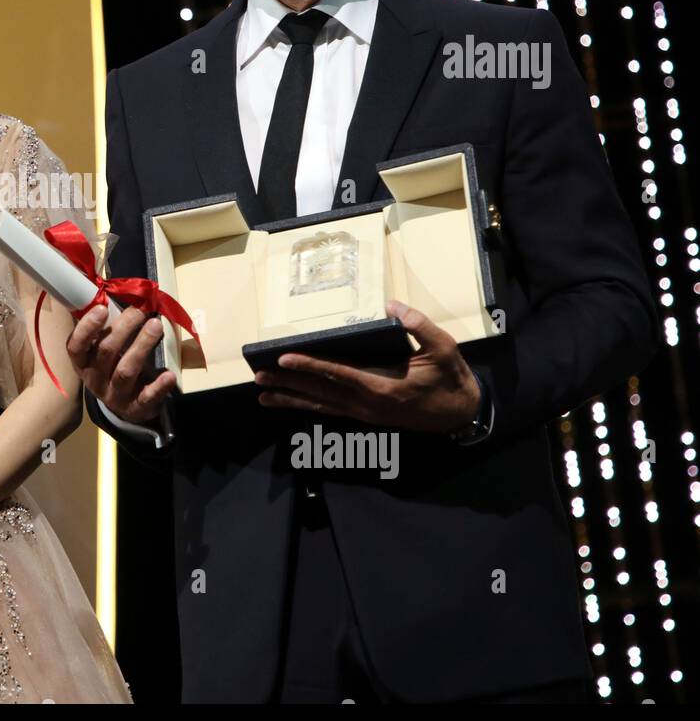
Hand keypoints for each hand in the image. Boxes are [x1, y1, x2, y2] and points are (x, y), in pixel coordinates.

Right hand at [65, 305, 177, 422]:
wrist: (127, 407)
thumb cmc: (114, 367)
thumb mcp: (104, 350)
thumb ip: (108, 327)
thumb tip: (122, 293)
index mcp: (83, 363)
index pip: (76, 347)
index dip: (86, 328)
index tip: (101, 308)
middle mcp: (95, 380)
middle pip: (105, 353)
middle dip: (123, 328)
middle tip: (140, 311)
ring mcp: (115, 395)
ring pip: (125, 371)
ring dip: (141, 346)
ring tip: (156, 326)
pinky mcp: (136, 408)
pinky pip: (146, 398)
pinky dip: (158, 386)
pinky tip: (168, 375)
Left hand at [254, 301, 480, 434]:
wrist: (461, 415)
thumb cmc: (451, 378)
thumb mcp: (444, 348)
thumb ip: (418, 325)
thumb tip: (391, 304)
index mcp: (383, 387)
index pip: (338, 374)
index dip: (310, 366)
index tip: (284, 359)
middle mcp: (368, 404)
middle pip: (320, 393)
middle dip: (288, 384)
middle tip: (259, 377)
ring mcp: (366, 413)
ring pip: (321, 406)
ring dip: (291, 399)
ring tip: (264, 395)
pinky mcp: (366, 416)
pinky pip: (331, 410)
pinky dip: (308, 406)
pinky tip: (291, 402)